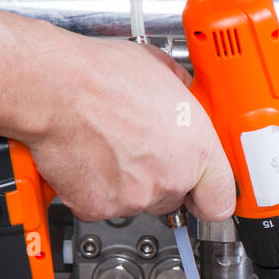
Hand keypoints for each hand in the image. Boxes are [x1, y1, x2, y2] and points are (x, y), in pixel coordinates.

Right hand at [0, 5, 235, 221]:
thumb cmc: (103, 76)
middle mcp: (171, 179)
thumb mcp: (163, 71)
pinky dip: (97, 187)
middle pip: (177, 198)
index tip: (205, 191)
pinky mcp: (99, 207)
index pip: (223, 200)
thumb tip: (185, 97)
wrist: (55, 88)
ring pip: (141, 201)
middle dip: (163, 178)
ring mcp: (135, 197)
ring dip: (130, 181)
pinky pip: (105, 204)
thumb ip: (185, 97)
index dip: (211, 194)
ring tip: (111, 146)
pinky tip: (92, 157)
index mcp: (197, 149)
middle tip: (141, 149)